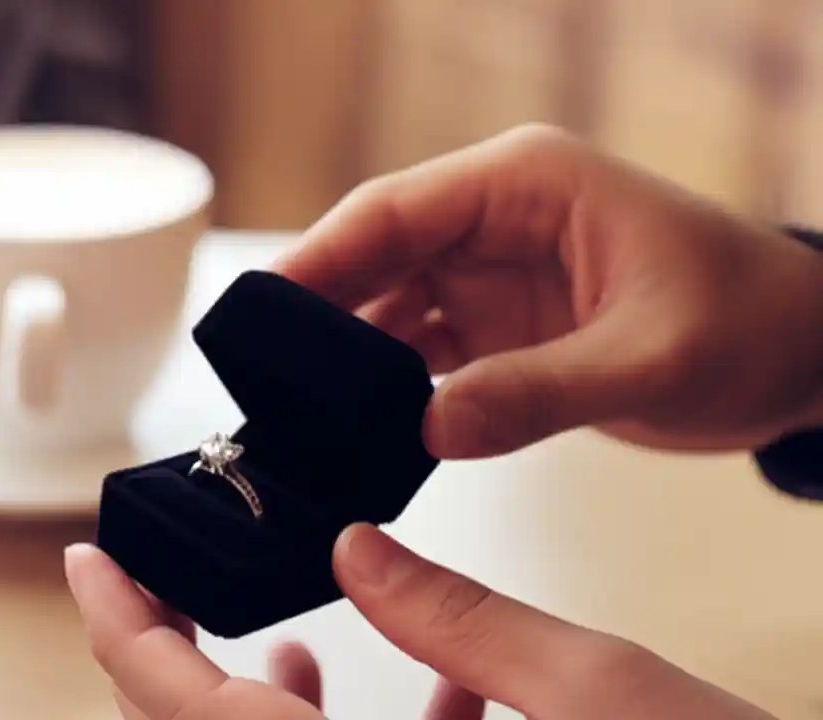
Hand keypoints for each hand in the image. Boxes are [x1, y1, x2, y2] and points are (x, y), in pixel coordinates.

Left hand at [66, 529, 775, 718]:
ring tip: (288, 640)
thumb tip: (361, 550)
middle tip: (175, 583)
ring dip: (277, 706)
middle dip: (182, 656)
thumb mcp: (598, 692)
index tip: (87, 560)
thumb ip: (458, 617)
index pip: (181, 708)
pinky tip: (434, 696)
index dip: (122, 627)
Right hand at [275, 124, 822, 456]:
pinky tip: (356, 432)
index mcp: (524, 184)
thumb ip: (538, 391)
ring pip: (385, 311)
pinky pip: (418, 355)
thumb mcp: (651, 356)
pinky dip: (386, 393)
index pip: (393, 209)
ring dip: (346, 363)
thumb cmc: (748, 323)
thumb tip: (428, 430)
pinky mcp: (494, 329)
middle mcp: (492, 221)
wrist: (797, 358)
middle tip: (260, 378)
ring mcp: (488, 276)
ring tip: (297, 418)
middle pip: (373, 259)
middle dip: (316, 317)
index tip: (258, 310)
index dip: (319, 258)